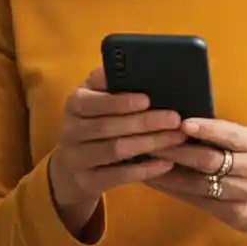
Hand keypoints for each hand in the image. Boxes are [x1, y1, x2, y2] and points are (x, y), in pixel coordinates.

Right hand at [48, 68, 186, 236]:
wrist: (73, 164)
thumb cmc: (95, 120)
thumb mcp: (96, 97)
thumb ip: (110, 82)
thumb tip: (136, 64)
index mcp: (74, 103)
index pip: (93, 101)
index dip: (120, 101)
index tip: (147, 99)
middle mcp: (70, 130)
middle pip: (108, 127)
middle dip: (144, 122)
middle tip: (174, 118)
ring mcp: (77, 158)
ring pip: (115, 151)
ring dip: (149, 144)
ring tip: (176, 138)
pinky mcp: (87, 181)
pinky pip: (117, 176)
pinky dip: (144, 170)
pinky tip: (166, 163)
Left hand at [144, 118, 246, 245]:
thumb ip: (223, 135)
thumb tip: (178, 120)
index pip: (230, 134)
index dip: (206, 129)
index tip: (182, 123)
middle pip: (210, 160)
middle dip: (177, 151)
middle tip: (150, 142)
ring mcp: (244, 193)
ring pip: (199, 183)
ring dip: (168, 173)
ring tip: (144, 162)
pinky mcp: (233, 213)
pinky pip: (196, 200)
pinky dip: (172, 190)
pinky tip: (154, 181)